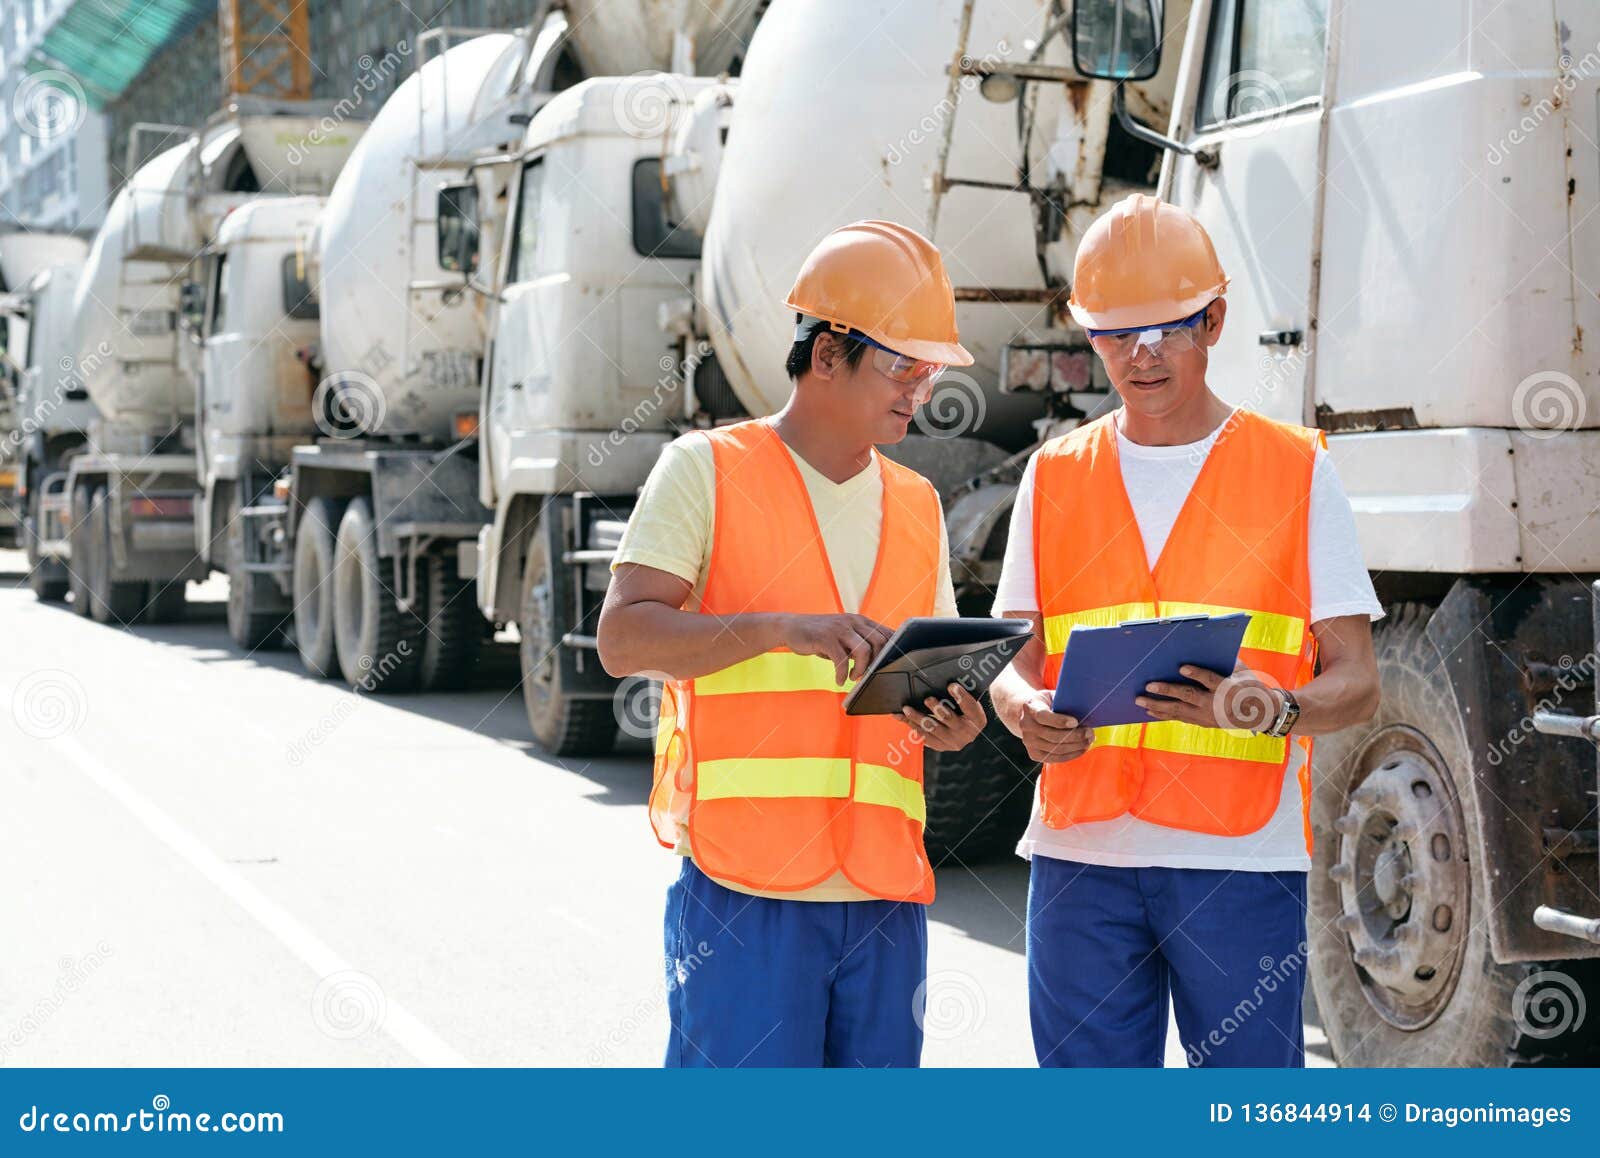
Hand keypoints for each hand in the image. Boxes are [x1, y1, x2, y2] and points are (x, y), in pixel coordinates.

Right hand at [779, 613, 893, 686]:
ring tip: (853, 677)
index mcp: (860, 621)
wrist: (791, 627)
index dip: (892, 651)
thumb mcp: (843, 637)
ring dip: (861, 669)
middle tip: (867, 675)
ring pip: (863, 650)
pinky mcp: (825, 638)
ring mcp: (839, 628)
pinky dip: (842, 673)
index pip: (886, 633)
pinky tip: (839, 680)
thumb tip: (878, 664)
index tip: (889, 667)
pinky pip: (841, 659)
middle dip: (876, 663)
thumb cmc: (820, 636)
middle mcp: (853, 621)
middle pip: (879, 642)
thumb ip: (859, 645)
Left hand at [901, 682, 986, 751]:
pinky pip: (923, 736)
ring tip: (907, 708)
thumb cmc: (967, 709)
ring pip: (932, 729)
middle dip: (937, 709)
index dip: (961, 697)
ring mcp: (953, 742)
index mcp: (978, 719)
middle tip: (928, 699)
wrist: (968, 729)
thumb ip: (962, 692)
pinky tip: (901, 717)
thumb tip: (949, 680)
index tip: (951, 686)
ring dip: (918, 718)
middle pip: (949, 720)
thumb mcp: (970, 701)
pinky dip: (910, 725)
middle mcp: (967, 733)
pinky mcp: (941, 746)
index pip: (970, 707)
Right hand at [1014, 689, 1093, 763]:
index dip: (1059, 721)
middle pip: (1052, 735)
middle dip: (1075, 736)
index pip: (1042, 716)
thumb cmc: (1048, 704)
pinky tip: (1081, 749)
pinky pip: (1055, 758)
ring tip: (1089, 740)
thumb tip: (1086, 709)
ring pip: (1056, 748)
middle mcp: (1026, 725)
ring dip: (1076, 746)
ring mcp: (1028, 741)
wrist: (1030, 715)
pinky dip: (1071, 755)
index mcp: (1030, 706)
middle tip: (1090, 732)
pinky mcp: (1034, 754)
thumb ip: (1065, 701)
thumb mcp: (1054, 696)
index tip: (1076, 722)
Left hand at [1137, 665, 1282, 730]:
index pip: (1211, 680)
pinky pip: (1180, 718)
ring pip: (1180, 710)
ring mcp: (1208, 715)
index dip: (1197, 674)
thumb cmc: (1248, 685)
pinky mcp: (1202, 723)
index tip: (1182, 667)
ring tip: (1139, 700)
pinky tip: (1149, 711)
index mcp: (1228, 688)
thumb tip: (1204, 645)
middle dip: (1167, 690)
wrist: (1259, 713)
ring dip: (1158, 705)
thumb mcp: (1242, 671)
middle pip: (1189, 696)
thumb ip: (1224, 661)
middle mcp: (1216, 703)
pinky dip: (1164, 714)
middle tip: (1148, 685)